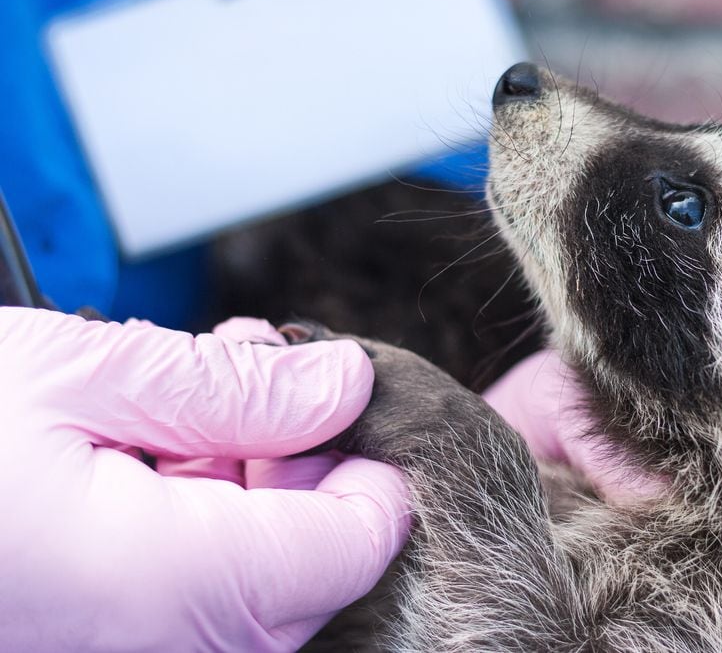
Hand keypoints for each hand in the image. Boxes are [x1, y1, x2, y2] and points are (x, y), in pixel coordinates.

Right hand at [0, 308, 410, 652]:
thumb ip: (231, 386)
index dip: (371, 461)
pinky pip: (193, 596)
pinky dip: (198, 524)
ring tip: (187, 400)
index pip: (355, 546)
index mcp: (170, 581)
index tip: (344, 395)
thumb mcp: (76, 377)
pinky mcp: (102, 638)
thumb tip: (346, 383)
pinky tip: (155, 450)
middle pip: (312, 569)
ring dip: (249, 485)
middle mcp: (158, 645)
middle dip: (304, 461)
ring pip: (256, 582)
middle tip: (254, 371)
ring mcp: (127, 652)